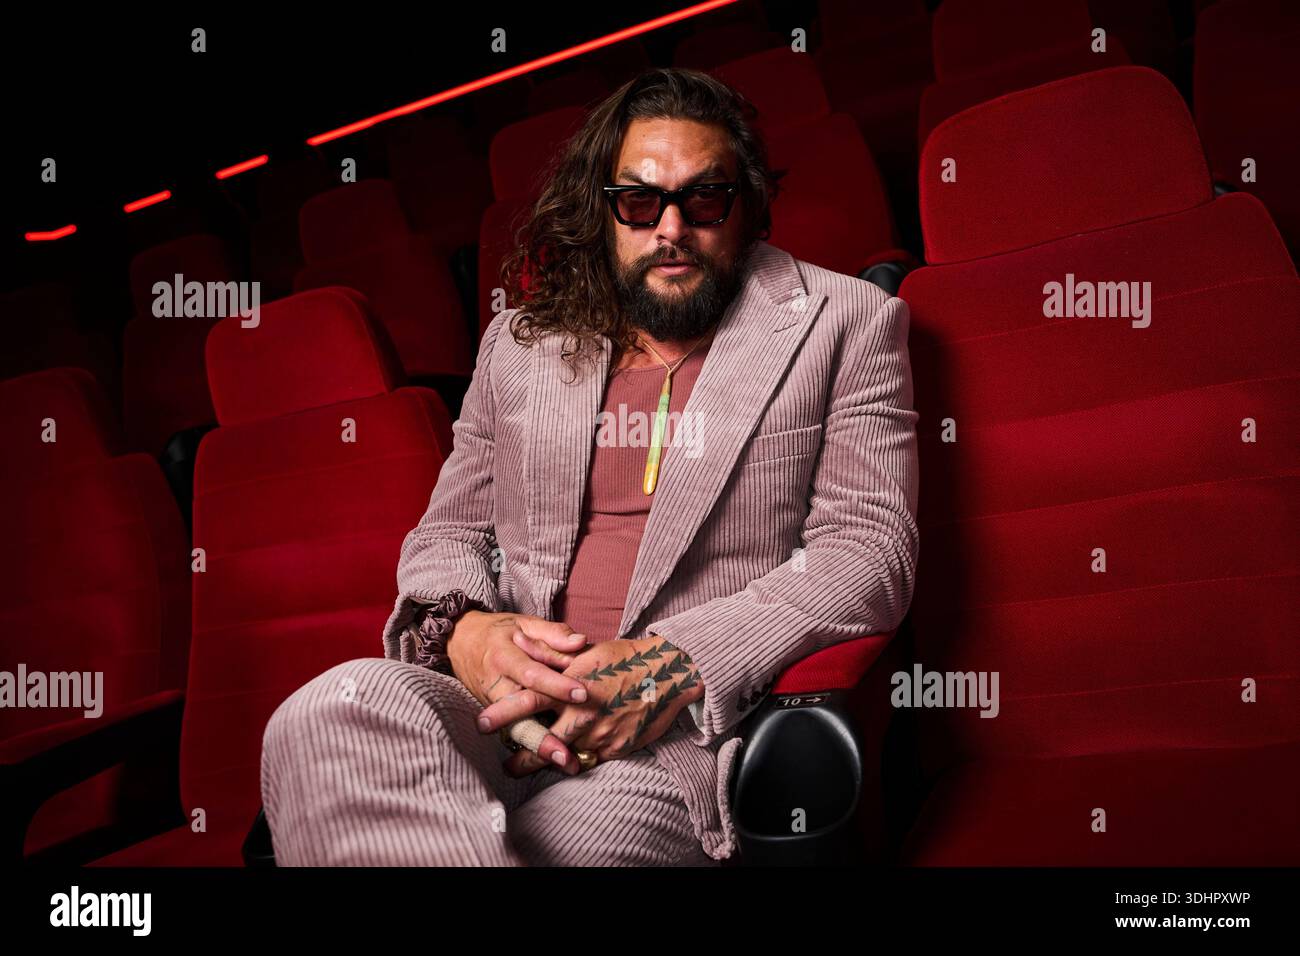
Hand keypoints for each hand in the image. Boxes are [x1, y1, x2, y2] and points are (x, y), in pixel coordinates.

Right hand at [446, 610, 592, 774]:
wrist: (459, 642)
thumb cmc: (500, 632)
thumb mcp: (524, 623)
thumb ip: (552, 633)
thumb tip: (580, 642)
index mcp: (504, 656)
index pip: (532, 673)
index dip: (556, 685)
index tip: (582, 694)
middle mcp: (495, 683)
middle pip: (518, 714)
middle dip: (542, 736)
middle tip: (566, 754)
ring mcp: (492, 703)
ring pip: (515, 729)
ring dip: (539, 748)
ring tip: (567, 764)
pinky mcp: (494, 715)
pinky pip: (514, 731)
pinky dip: (533, 747)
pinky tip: (557, 760)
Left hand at [475, 634, 703, 776]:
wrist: (668, 673)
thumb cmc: (624, 658)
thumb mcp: (586, 654)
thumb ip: (557, 663)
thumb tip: (526, 657)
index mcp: (572, 685)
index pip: (529, 700)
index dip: (503, 714)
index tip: (481, 724)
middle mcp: (583, 712)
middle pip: (543, 741)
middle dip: (520, 757)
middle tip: (505, 766)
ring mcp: (600, 734)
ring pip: (566, 756)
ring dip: (548, 761)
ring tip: (529, 768)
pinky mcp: (616, 748)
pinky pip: (590, 760)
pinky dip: (577, 760)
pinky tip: (567, 762)